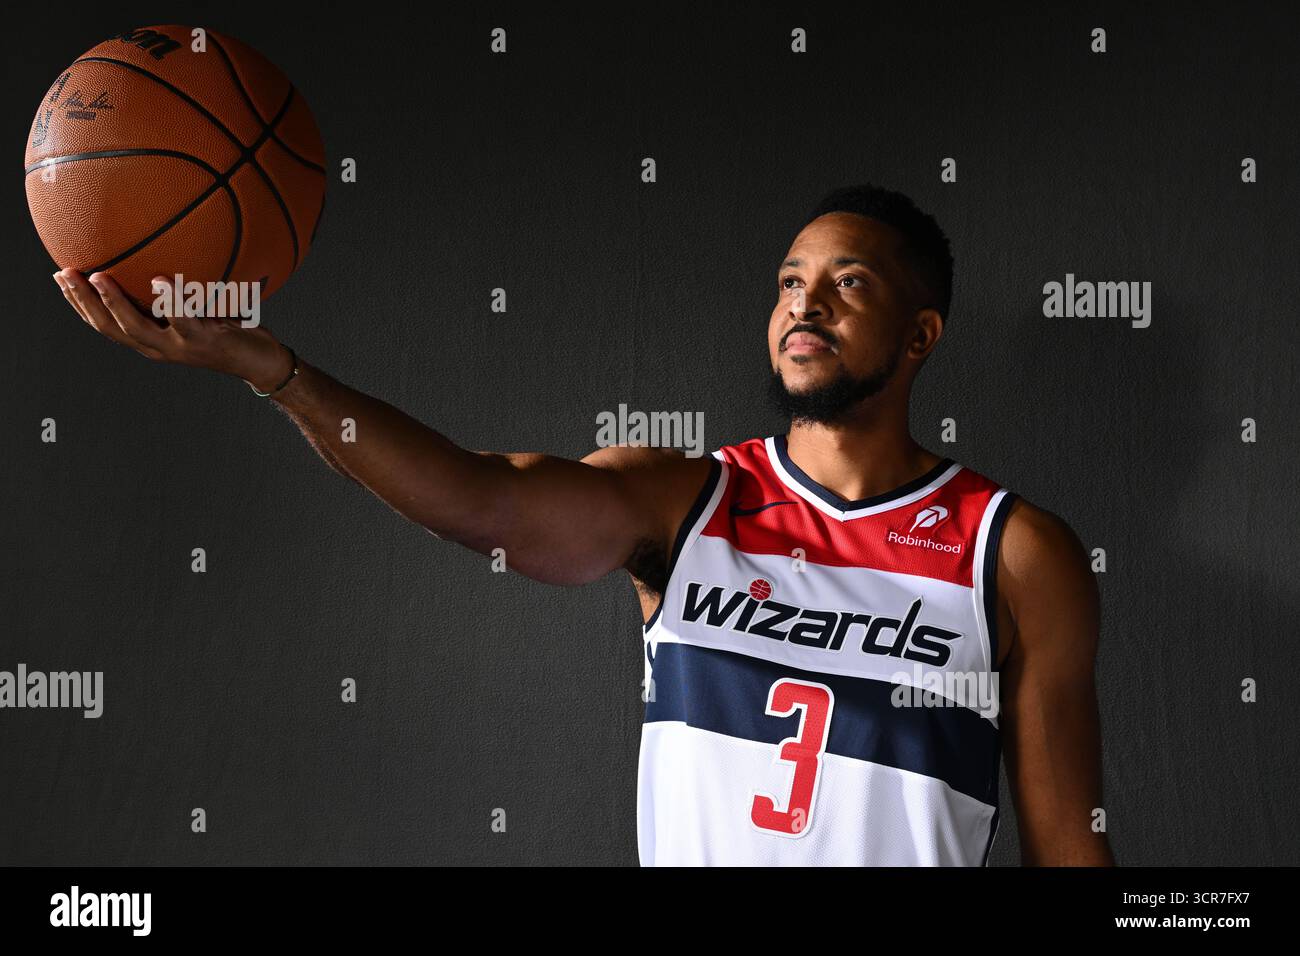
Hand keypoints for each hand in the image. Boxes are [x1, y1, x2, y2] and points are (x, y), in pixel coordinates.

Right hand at [53, 269, 293, 392]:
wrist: (262, 362)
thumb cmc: (228, 330)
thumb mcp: (195, 309)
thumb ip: (175, 292)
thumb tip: (158, 253)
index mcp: (151, 339)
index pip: (105, 324)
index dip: (79, 303)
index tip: (59, 276)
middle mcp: (159, 347)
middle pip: (109, 327)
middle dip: (83, 301)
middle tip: (64, 273)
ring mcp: (180, 347)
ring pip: (136, 328)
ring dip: (114, 302)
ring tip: (98, 276)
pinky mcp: (204, 342)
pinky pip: (183, 318)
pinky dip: (170, 300)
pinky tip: (160, 279)